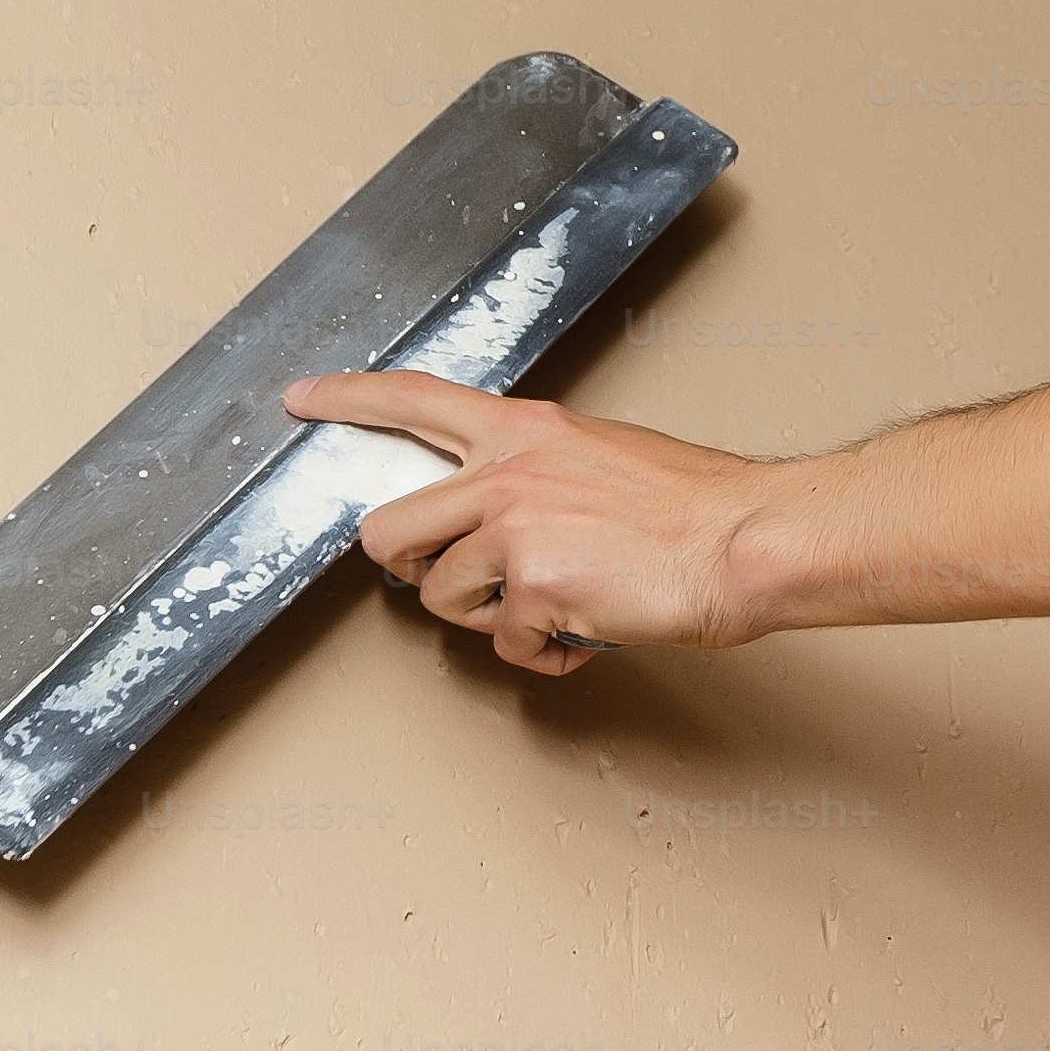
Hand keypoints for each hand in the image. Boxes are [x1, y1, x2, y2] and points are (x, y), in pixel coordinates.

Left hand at [281, 370, 764, 676]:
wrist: (745, 540)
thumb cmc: (696, 505)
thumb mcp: (604, 454)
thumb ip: (540, 474)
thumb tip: (508, 514)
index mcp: (526, 431)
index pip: (415, 399)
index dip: (349, 399)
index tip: (304, 399)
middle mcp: (508, 474)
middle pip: (389, 529)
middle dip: (408, 568)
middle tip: (458, 580)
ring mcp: (515, 531)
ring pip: (443, 597)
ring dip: (491, 617)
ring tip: (553, 605)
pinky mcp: (534, 589)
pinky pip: (506, 642)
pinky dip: (543, 651)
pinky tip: (586, 631)